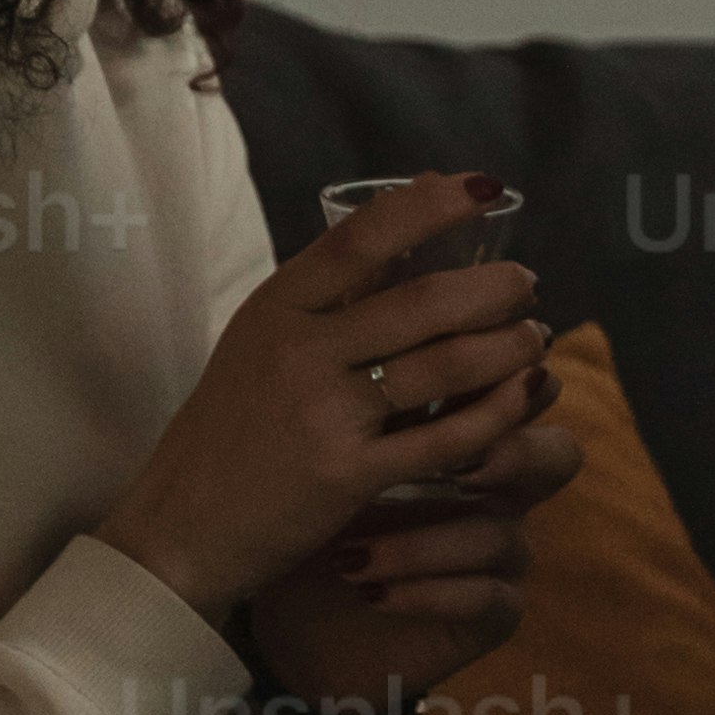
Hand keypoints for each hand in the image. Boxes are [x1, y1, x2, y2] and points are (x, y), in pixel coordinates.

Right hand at [96, 180, 550, 630]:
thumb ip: (326, 300)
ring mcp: (324, 413)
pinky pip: (444, 438)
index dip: (432, 205)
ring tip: (534, 338)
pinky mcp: (348, 475)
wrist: (180, 527)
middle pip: (423, 301)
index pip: (363, 236)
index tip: (483, 187)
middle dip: (493, 288)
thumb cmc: (230, 431)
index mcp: (277, 306)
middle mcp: (299, 351)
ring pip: (445, 366)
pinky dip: (496, 414)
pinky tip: (523, 396)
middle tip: (526, 285)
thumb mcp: (259, 344)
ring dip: (507, 347)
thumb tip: (411, 235)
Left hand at [228, 386, 579, 714]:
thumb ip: (356, 388)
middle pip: (556, 455)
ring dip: (425, 543)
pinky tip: (371, 593)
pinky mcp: (489, 616)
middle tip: (458, 462)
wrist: (290, 620)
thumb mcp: (322, 450)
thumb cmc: (306, 522)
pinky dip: (429, 593)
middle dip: (513, 452)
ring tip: (349, 557)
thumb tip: (354, 315)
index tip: (434, 373)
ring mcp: (499, 556)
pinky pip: (489, 600)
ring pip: (504, 535)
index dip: (496, 381)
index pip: (512, 390)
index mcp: (468, 436)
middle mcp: (497, 492)